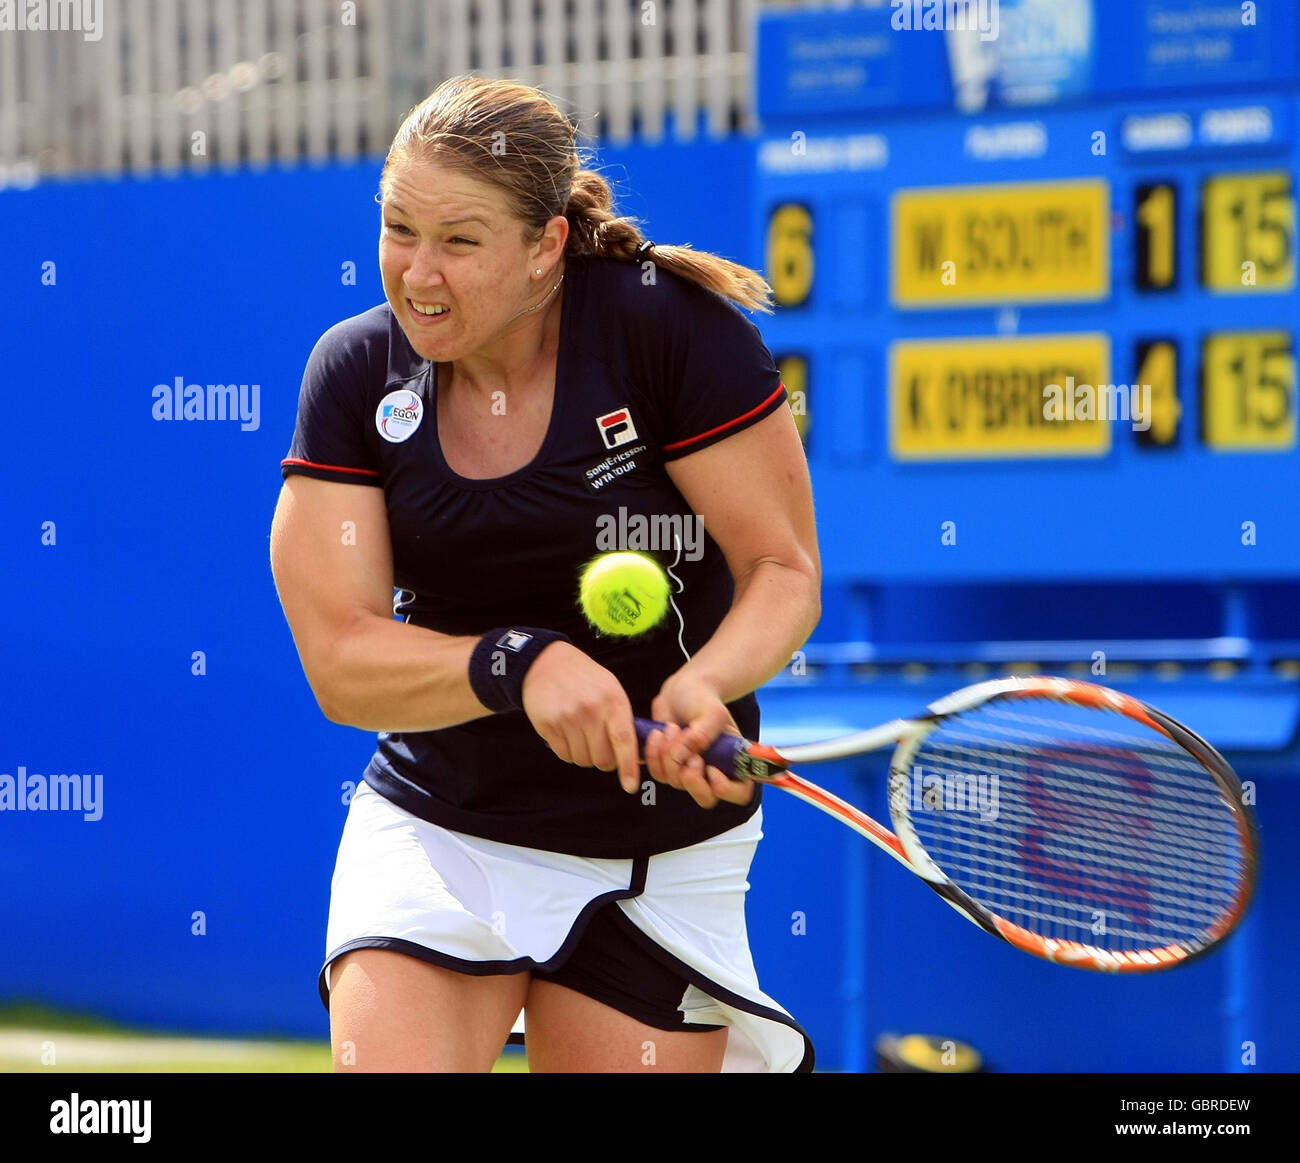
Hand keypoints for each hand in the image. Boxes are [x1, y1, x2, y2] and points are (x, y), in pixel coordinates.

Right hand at [520, 641, 640, 793]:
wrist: (548, 662)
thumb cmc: (587, 680)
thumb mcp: (611, 690)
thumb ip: (623, 720)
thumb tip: (637, 757)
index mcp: (612, 701)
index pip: (624, 740)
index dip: (628, 767)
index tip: (630, 786)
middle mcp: (591, 710)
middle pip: (602, 758)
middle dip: (604, 761)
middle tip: (601, 749)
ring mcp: (568, 717)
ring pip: (582, 759)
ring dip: (585, 756)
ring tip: (582, 735)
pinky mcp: (548, 724)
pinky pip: (563, 754)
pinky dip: (568, 751)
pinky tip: (567, 733)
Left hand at [644, 672, 753, 808]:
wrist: (681, 691)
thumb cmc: (703, 700)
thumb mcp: (711, 712)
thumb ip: (703, 735)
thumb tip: (686, 756)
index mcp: (735, 761)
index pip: (740, 793)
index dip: (726, 789)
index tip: (711, 768)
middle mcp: (714, 772)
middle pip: (706, 798)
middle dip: (693, 780)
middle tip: (689, 756)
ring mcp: (691, 772)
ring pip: (677, 783)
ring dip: (670, 756)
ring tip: (673, 728)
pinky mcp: (669, 768)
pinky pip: (658, 774)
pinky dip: (655, 755)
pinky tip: (659, 733)